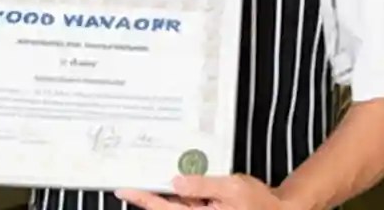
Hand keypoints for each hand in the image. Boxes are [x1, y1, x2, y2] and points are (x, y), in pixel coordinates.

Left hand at [116, 174, 292, 209]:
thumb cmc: (259, 203)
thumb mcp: (233, 188)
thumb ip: (203, 185)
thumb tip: (177, 182)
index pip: (164, 208)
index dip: (143, 199)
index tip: (124, 190)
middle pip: (168, 208)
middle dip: (153, 195)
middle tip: (134, 182)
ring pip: (177, 206)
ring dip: (169, 194)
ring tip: (162, 178)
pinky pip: (189, 205)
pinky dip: (183, 194)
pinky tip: (183, 184)